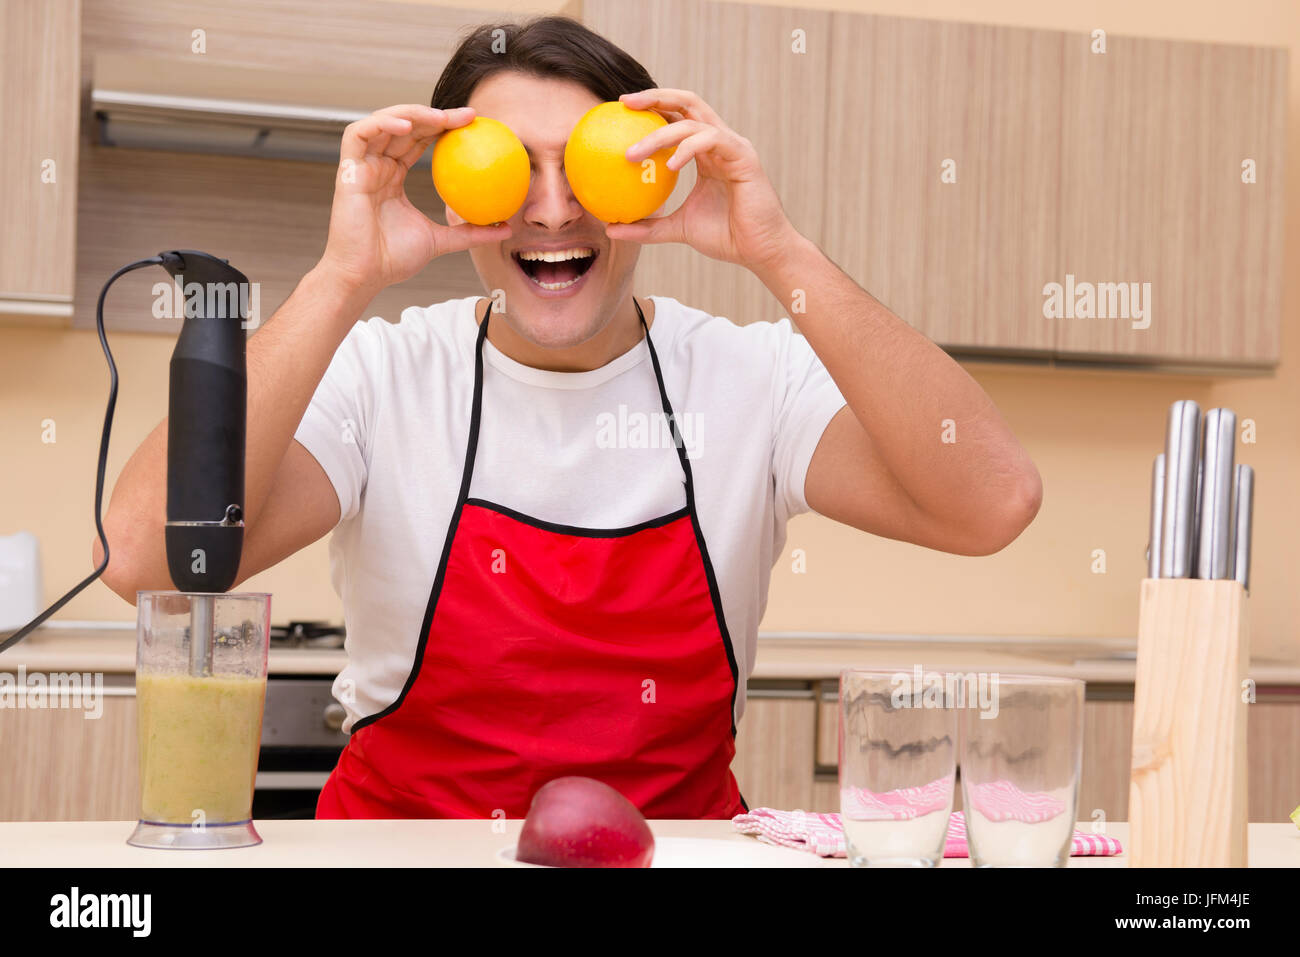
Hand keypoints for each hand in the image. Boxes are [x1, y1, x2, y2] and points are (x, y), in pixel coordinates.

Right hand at [318, 105, 510, 294]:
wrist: (364, 275)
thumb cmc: (393, 260)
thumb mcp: (441, 241)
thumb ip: (470, 233)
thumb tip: (506, 228)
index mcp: (393, 176)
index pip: (419, 141)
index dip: (444, 127)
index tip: (474, 124)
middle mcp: (377, 166)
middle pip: (405, 126)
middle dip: (436, 114)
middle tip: (468, 115)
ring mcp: (361, 166)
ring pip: (383, 123)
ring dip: (412, 113)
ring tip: (441, 117)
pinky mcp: (347, 170)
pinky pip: (359, 134)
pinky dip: (382, 124)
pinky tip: (408, 125)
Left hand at [607, 89, 798, 271]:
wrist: (760, 251)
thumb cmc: (725, 237)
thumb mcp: (677, 229)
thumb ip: (647, 226)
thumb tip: (611, 229)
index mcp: (705, 152)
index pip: (676, 118)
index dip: (651, 108)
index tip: (620, 111)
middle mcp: (719, 142)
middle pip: (687, 104)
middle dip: (655, 97)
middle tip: (625, 103)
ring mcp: (733, 146)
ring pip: (693, 123)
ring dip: (659, 134)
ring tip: (632, 152)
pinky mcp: (744, 157)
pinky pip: (712, 140)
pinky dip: (688, 148)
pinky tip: (669, 164)